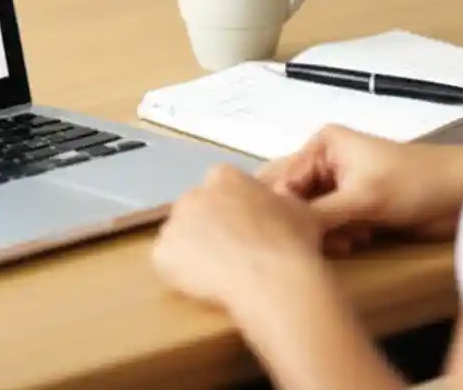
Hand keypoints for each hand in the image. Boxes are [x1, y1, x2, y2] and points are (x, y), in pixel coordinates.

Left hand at [152, 165, 324, 308]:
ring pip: (180, 237)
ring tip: (219, 274)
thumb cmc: (291, 242)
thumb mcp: (301, 210)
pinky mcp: (161, 253)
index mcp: (223, 176)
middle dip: (209, 229)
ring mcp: (173, 223)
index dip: (232, 212)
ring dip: (193, 251)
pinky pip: (167, 263)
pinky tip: (204, 285)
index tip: (245, 232)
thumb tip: (284, 202)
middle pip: (196, 211)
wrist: (272, 277)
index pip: (219, 190)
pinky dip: (180, 274)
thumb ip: (284, 201)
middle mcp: (193, 193)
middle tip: (232, 255)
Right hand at [259, 125, 462, 252]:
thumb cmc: (417, 183)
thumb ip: (316, 212)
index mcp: (322, 146)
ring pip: (308, 217)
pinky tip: (358, 240)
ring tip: (350, 239)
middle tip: (321, 237)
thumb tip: (280, 228)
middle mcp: (324, 163)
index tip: (292, 234)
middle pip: (290, 197)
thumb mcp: (362, 197)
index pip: (282, 180)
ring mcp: (338, 187)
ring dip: (324, 233)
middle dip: (303, 221)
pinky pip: (327, 228)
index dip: (285, 208)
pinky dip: (337, 238)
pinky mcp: (352, 209)